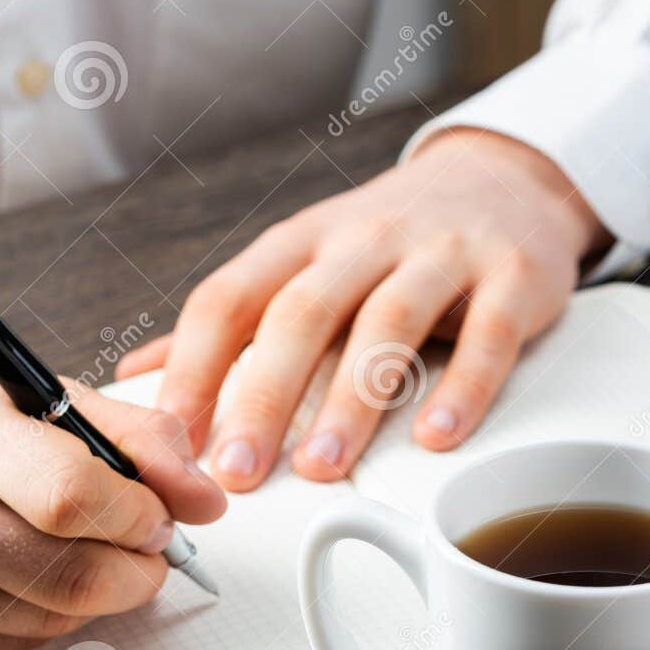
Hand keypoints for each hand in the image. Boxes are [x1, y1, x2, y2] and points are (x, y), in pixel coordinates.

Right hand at [0, 354, 226, 649]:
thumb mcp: (27, 395)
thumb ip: (132, 436)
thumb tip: (207, 499)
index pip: (74, 497)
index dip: (140, 517)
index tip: (160, 516)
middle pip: (69, 576)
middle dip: (134, 571)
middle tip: (144, 550)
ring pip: (47, 622)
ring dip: (90, 597)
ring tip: (76, 554)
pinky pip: (6, 647)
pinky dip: (37, 620)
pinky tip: (16, 578)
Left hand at [119, 129, 607, 488]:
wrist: (500, 178)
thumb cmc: (385, 242)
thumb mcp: (300, 263)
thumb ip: (228, 322)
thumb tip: (137, 375)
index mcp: (299, 243)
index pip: (229, 299)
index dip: (194, 369)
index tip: (172, 439)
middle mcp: (363, 240)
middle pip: (302, 314)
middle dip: (263, 396)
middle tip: (236, 470)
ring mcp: (440, 254)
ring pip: (388, 324)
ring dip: (351, 402)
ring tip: (321, 469)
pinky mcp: (512, 276)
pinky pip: (487, 335)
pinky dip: (462, 388)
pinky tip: (436, 438)